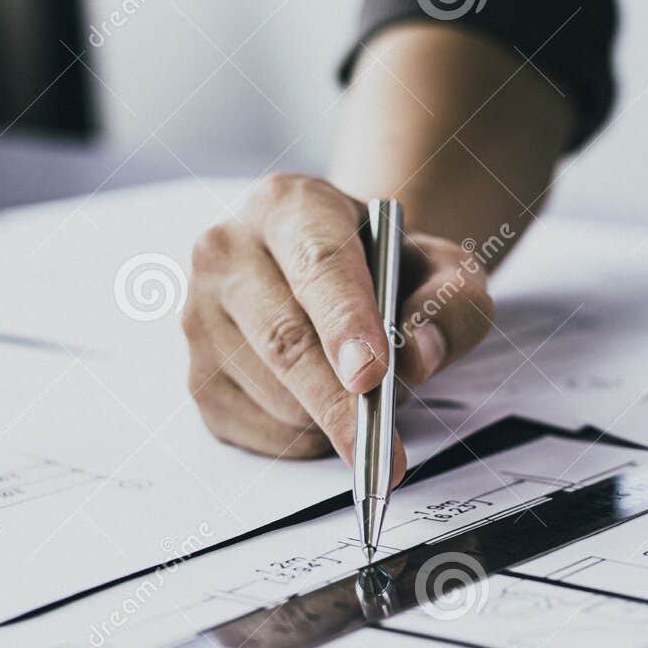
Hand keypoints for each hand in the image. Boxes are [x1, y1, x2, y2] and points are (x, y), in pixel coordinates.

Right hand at [183, 174, 493, 472]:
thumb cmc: (394, 273)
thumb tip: (417, 359)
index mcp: (292, 205)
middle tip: (384, 443)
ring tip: (366, 397)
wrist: (345, 281)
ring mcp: (200, 314)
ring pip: (271, 394)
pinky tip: (328, 411)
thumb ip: (451, 308)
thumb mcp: (448, 273)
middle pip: (283, 339)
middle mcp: (228, 250)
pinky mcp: (197, 376)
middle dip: (338, 400)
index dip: (346, 323)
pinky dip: (305, 439)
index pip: (318, 263)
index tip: (372, 375)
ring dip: (331, 418)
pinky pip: (255, 428)